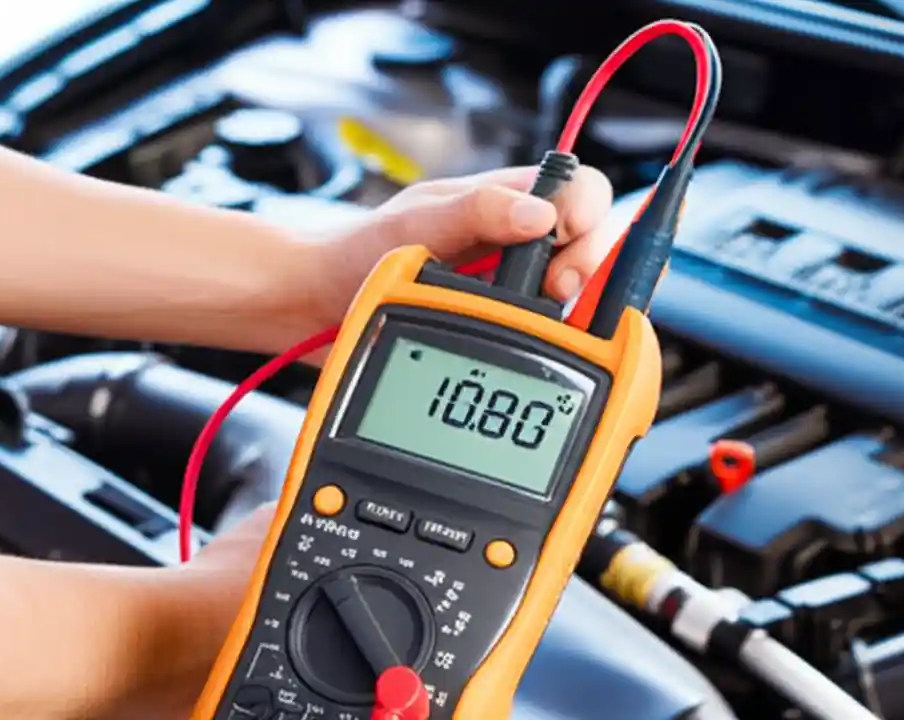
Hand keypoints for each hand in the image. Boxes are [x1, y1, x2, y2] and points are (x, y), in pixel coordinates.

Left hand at [308, 166, 613, 329]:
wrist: (314, 304)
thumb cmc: (354, 253)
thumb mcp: (416, 226)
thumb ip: (478, 211)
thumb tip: (540, 214)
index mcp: (504, 199)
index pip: (581, 192)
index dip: (585, 220)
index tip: (558, 252)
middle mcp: (515, 238)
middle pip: (589, 244)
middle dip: (582, 272)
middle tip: (550, 296)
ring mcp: (508, 284)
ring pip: (571, 292)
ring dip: (558, 311)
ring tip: (522, 322)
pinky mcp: (497, 322)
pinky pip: (540, 330)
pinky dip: (537, 339)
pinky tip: (510, 343)